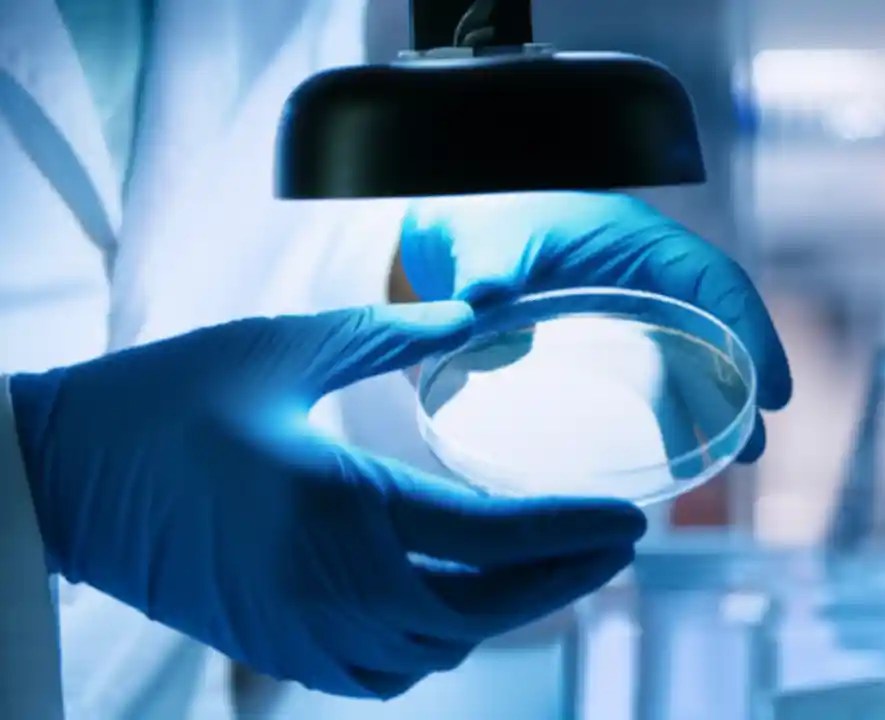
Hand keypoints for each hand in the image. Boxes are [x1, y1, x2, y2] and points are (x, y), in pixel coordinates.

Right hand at [10, 303, 645, 698]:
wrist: (64, 477)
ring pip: (442, 649)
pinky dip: (440, 642)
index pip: (493, 535)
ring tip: (548, 565)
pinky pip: (388, 671)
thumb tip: (478, 310)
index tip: (632, 520)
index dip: (573, 530)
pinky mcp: (277, 651)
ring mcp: (303, 632)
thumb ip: (396, 330)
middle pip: (484, 607)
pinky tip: (458, 601)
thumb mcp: (289, 345)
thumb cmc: (170, 397)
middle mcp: (332, 587)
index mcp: (341, 506)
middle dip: (563, 579)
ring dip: (505, 613)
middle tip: (616, 545)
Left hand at [394, 192, 792, 461]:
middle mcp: (644, 274)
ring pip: (690, 355)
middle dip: (743, 380)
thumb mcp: (484, 246)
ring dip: (714, 404)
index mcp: (634, 241)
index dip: (753, 330)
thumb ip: (488, 274)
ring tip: (734, 458)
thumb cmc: (479, 228)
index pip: (712, 280)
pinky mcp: (609, 338)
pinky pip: (654, 374)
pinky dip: (672, 411)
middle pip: (715, 324)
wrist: (450, 242)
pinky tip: (679, 453)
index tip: (774, 388)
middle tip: (758, 441)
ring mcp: (629, 308)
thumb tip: (481, 307)